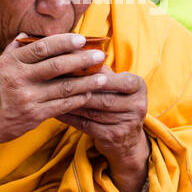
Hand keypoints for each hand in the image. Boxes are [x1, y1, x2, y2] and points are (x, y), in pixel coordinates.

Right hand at [0, 33, 109, 151]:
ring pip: (64, 87)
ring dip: (86, 81)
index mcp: (10, 63)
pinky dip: (77, 99)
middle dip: (82, 59)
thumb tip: (25, 35)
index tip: (81, 38)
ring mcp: (27, 98)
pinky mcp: (34, 116)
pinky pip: (62, 106)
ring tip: (103, 76)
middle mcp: (19, 78)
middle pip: (57, 65)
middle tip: (100, 55)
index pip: (42, 47)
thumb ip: (12, 52)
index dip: (64, 42)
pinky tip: (89, 95)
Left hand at [55, 69, 149, 191]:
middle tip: (57, 82)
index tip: (80, 70)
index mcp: (139, 87)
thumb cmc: (116, 100)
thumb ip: (99, 70)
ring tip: (52, 95)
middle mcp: (138, 105)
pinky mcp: (112, 137)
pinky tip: (56, 110)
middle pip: (104, 97)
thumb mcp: (115, 84)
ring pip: (93, 111)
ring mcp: (127, 124)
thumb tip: (74, 52)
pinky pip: (86, 125)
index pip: (121, 80)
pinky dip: (70, 117)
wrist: (127, 139)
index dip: (101, 78)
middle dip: (80, 90)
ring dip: (71, 102)